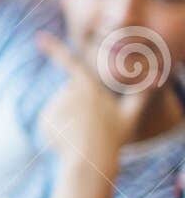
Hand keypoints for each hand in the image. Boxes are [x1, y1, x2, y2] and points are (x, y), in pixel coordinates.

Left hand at [36, 33, 147, 164]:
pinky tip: (66, 139)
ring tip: (79, 133)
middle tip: (90, 126)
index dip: (54, 49)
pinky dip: (56, 129)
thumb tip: (158, 79)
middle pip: (70, 95)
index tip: (40, 37)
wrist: (90, 160)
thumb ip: (141, 96)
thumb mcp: (130, 116)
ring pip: (60, 109)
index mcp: (88, 87)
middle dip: (78, 108)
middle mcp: (69, 92)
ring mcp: (55, 105)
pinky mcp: (44, 118)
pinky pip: (50, 121)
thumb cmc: (113, 139)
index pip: (70, 63)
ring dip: (69, 120)